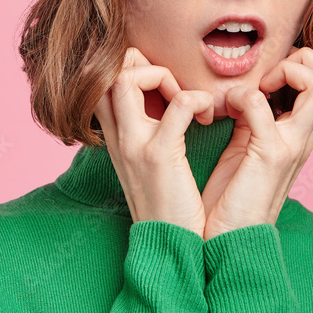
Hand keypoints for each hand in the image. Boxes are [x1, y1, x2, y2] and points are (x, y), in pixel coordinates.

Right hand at [93, 47, 213, 235]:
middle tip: (177, 90)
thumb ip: (150, 131)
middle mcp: (118, 136)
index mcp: (116, 137)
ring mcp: (134, 144)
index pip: (104, 80)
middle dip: (145, 64)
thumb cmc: (172, 206)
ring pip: (126, 77)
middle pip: (108, 71)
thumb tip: (169, 102)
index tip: (169, 91)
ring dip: (165, 77)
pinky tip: (208, 117)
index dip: (135, 69)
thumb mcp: (150, 164)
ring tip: (191, 103)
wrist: (171, 248)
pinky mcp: (159, 155)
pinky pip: (177, 106)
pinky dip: (197, 100)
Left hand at [200, 46, 312, 240]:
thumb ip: (255, 118)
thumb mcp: (248, 148)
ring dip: (283, 71)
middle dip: (302, 60)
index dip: (304, 67)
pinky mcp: (270, 155)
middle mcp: (305, 139)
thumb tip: (250, 90)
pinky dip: (239, 95)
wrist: (227, 242)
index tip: (267, 81)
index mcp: (302, 136)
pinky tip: (223, 111)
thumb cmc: (232, 198)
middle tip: (267, 80)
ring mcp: (292, 146)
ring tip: (252, 93)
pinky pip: (260, 103)